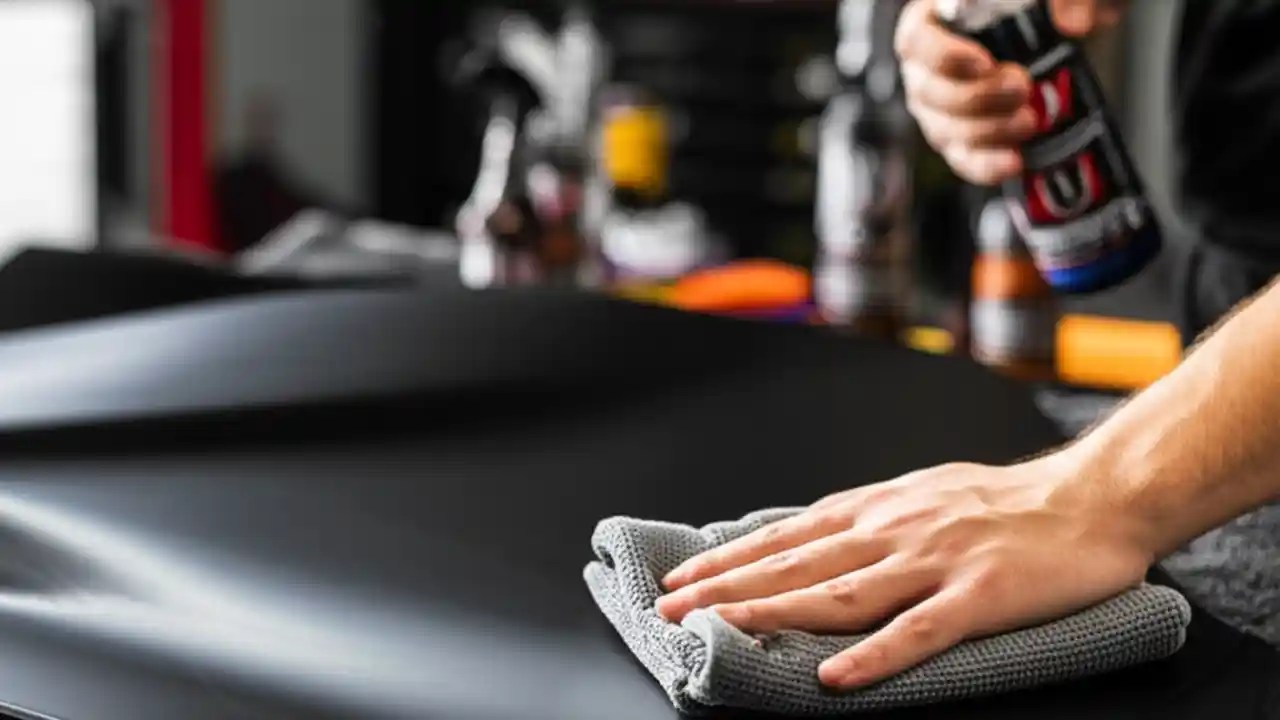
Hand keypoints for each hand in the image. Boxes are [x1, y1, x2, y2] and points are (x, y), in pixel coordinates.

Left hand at [656, 456, 1154, 690]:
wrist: (1093, 496)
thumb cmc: (1008, 500)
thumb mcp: (923, 492)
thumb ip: (869, 517)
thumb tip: (811, 536)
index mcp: (880, 508)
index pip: (788, 535)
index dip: (731, 556)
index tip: (683, 576)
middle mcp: (895, 530)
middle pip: (797, 562)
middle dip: (728, 585)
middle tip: (671, 607)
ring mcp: (935, 562)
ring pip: (840, 593)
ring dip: (774, 612)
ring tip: (722, 629)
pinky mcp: (979, 596)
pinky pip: (919, 632)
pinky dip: (874, 656)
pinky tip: (835, 677)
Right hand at [895, 0, 1129, 184]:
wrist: (1060, 36)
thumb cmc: (1043, 6)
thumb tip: (1071, 22)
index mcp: (936, 19)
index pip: (916, 39)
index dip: (943, 56)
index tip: (983, 62)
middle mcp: (927, 66)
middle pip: (927, 91)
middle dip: (976, 97)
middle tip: (1021, 87)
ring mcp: (939, 107)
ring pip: (943, 130)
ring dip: (987, 130)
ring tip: (1029, 120)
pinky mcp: (959, 140)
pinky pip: (963, 160)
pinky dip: (987, 165)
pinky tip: (1015, 159)